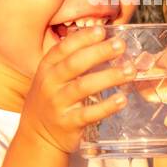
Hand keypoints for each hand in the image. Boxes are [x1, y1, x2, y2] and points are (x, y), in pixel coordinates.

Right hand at [21, 26, 135, 154]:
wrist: (37, 136)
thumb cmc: (52, 100)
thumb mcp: (53, 78)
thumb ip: (73, 62)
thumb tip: (107, 43)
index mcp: (47, 68)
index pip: (63, 48)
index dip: (83, 38)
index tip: (102, 30)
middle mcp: (50, 84)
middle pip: (74, 64)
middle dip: (99, 52)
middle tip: (120, 45)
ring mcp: (58, 104)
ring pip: (83, 87)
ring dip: (108, 77)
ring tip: (130, 70)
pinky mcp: (68, 123)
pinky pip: (89, 114)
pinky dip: (106, 106)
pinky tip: (122, 99)